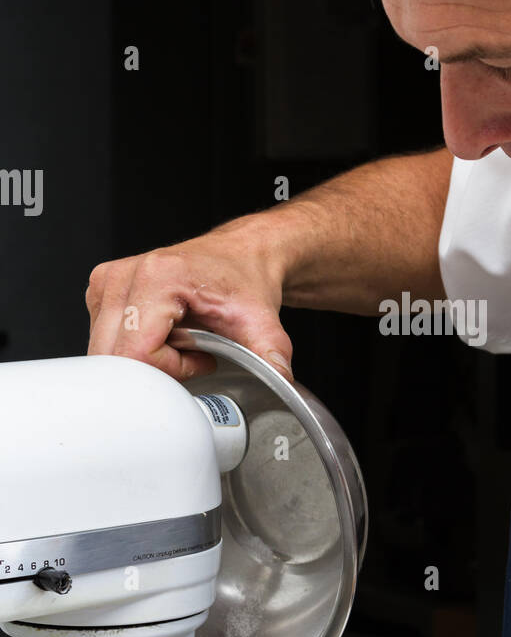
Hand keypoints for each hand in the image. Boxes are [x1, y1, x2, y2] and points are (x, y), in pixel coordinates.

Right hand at [86, 215, 294, 382]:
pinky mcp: (102, 292)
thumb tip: (281, 381)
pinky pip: (106, 341)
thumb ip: (271, 353)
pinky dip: (134, 349)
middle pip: (116, 358)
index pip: (138, 354)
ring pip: (108, 354)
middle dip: (155, 370)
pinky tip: (162, 335)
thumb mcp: (262, 321)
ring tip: (179, 341)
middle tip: (191, 352)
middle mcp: (124, 276)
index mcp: (157, 278)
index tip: (202, 357)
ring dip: (144, 360)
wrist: (241, 255)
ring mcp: (108, 283)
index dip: (170, 370)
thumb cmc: (243, 279)